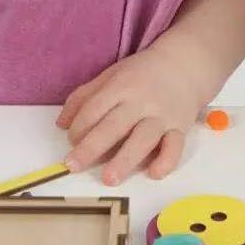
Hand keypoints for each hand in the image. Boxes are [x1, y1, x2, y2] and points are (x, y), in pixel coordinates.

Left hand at [56, 47, 203, 185]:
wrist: (184, 64)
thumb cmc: (141, 74)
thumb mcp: (111, 75)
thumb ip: (85, 97)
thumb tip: (61, 123)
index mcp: (121, 86)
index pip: (94, 108)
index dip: (79, 126)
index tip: (71, 142)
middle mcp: (141, 101)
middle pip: (113, 126)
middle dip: (91, 147)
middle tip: (73, 166)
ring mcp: (162, 115)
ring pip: (143, 139)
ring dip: (125, 160)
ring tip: (109, 179)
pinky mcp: (180, 127)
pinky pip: (175, 146)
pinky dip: (166, 160)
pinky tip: (154, 173)